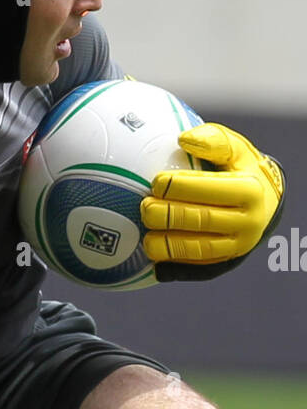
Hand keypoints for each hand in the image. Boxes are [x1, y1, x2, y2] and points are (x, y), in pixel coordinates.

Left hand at [141, 123, 284, 281]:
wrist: (265, 203)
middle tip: (144, 207)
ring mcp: (238, 246)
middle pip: (202, 220)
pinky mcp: (227, 263)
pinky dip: (177, 269)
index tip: (156, 182)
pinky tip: (156, 268)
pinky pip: (200, 269)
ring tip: (145, 239)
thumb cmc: (240, 169)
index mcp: (249, 191)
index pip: (211, 189)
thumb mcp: (236, 148)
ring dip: (168, 247)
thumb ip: (213, 140)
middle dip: (169, 216)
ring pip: (200, 250)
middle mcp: (248, 221)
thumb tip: (183, 139)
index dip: (181, 187)